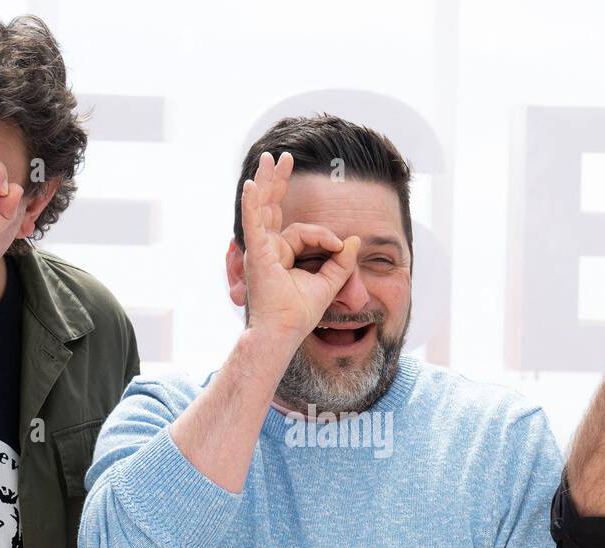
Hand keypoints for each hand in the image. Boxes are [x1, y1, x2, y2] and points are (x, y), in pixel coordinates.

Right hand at [239, 151, 360, 344]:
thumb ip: (341, 262)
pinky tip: (249, 185)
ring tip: (270, 158)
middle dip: (278, 182)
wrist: (283, 333)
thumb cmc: (299, 314)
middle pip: (273, 207)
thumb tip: (354, 240)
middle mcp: (267, 248)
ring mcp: (259, 249)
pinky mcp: (256, 253)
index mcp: (281, 255)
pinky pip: (253, 222)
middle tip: (283, 158)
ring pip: (265, 209)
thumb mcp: (328, 284)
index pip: (303, 232)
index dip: (324, 236)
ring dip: (267, 181)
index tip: (339, 246)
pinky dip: (251, 204)